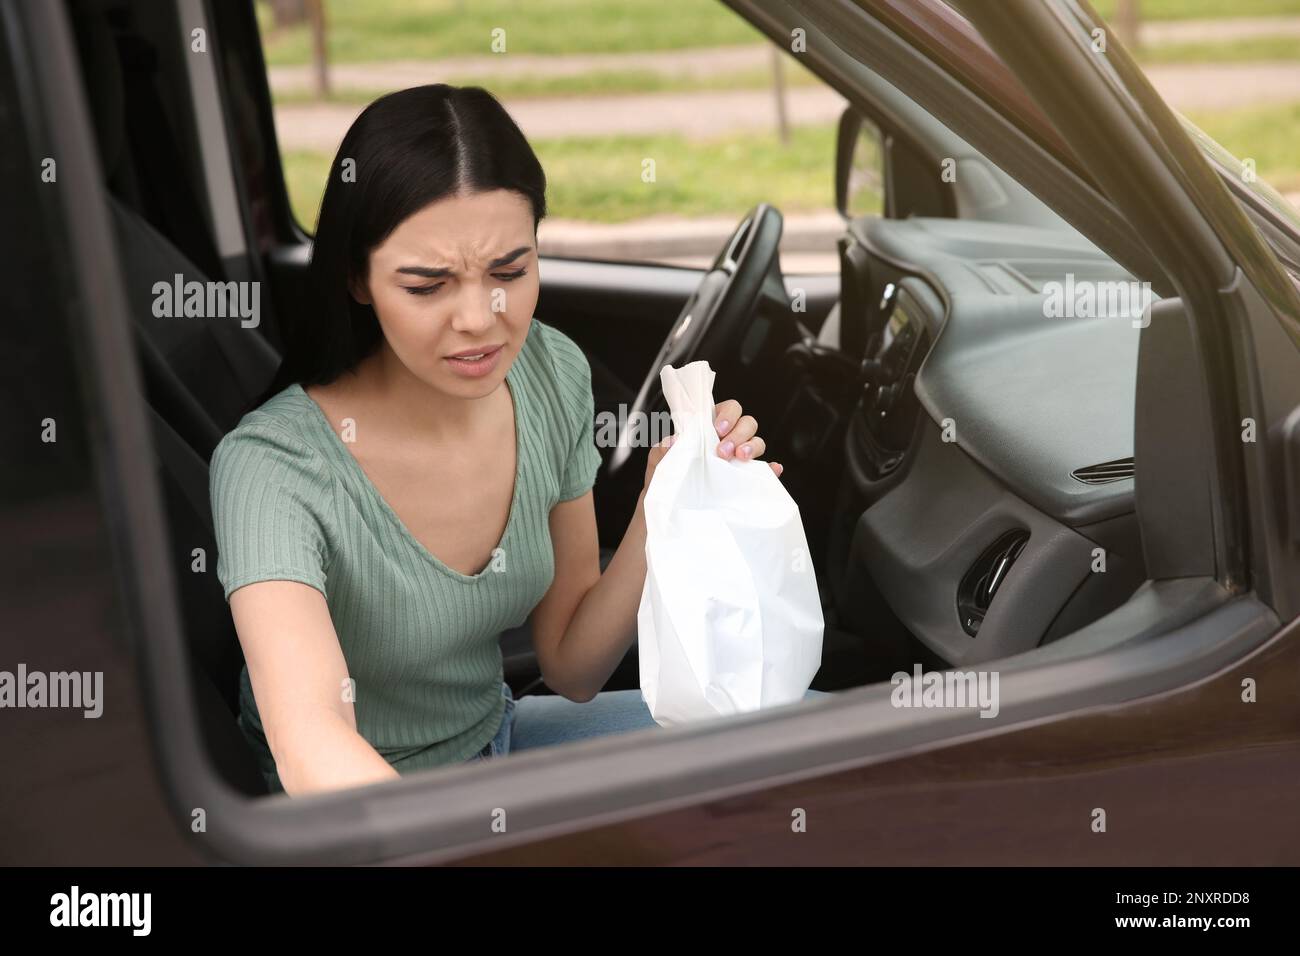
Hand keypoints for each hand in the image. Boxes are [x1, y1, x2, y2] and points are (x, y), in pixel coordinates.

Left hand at [641, 398, 783, 496]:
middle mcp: (728, 440)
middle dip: (738, 433)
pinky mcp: (748, 479)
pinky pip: (765, 471)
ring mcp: (739, 459)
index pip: (727, 409)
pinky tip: (772, 470)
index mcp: (709, 428)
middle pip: (747, 423)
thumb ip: (663, 449)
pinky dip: (771, 469)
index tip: (717, 429)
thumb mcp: (659, 462)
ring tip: (739, 459)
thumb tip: (673, 441)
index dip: (727, 415)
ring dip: (752, 447)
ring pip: (758, 441)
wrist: (670, 509)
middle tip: (724, 451)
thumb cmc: (667, 480)